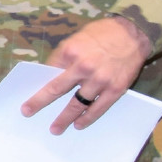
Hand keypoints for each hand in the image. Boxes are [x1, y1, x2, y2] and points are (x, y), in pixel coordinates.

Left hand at [20, 17, 152, 133]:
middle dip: (40, 102)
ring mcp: (100, 79)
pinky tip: (79, 125)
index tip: (28, 92)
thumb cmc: (103, 33)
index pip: (49, 72)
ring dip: (65, 118)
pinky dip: (88, 118)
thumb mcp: (77, 38)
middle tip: (27, 112)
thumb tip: (51, 74)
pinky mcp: (115, 88)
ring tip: (56, 129)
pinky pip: (99, 107)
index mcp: (70, 52)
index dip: (38, 84)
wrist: (134, 32)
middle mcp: (83, 67)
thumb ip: (64, 57)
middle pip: (57, 89)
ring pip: (78, 104)